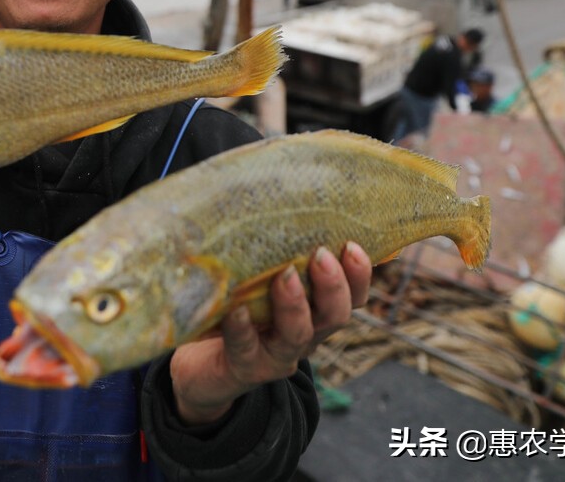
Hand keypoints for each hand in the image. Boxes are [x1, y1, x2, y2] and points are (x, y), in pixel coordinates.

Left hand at [169, 242, 372, 424]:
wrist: (204, 368)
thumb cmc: (234, 310)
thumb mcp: (258, 279)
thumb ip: (271, 252)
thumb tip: (271, 197)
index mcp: (313, 312)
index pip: (351, 296)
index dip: (359, 274)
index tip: (352, 245)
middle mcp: (302, 335)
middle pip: (334, 316)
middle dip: (333, 285)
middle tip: (321, 256)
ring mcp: (274, 355)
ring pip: (297, 335)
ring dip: (294, 305)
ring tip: (285, 277)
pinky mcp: (243, 367)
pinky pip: (246, 348)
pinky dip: (243, 328)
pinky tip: (236, 309)